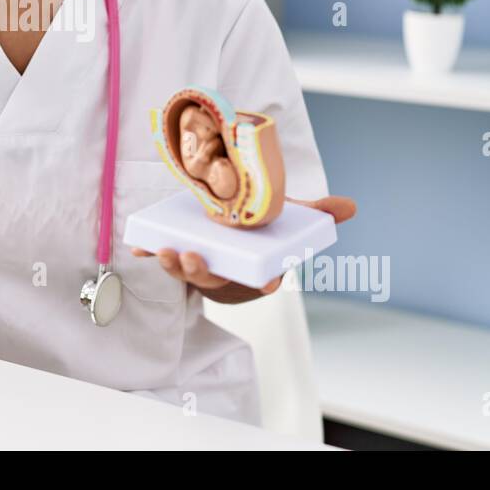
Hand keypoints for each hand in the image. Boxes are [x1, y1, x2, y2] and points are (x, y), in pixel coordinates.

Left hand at [130, 193, 357, 301]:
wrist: (236, 229)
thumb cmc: (263, 226)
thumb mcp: (290, 217)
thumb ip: (319, 212)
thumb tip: (350, 206)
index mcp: (257, 268)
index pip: (263, 281)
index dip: (264, 283)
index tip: (269, 283)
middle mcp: (228, 274)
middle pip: (215, 281)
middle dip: (202, 273)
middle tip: (194, 258)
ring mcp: (202, 267)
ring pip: (187, 274)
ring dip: (175, 266)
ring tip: (167, 252)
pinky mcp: (182, 255)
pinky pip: (165, 256)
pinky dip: (151, 251)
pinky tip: (139, 246)